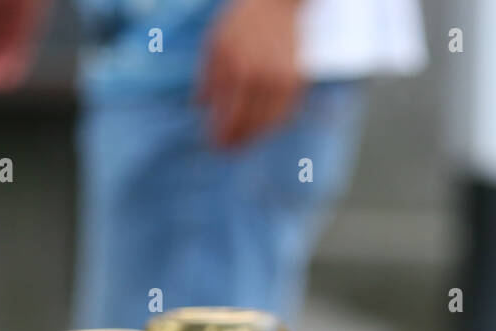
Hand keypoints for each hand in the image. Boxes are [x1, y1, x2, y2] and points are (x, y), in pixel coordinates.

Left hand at [197, 0, 302, 147]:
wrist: (277, 4)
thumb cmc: (241, 22)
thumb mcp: (214, 43)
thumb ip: (207, 77)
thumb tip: (199, 106)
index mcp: (235, 68)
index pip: (227, 116)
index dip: (220, 135)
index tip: (214, 146)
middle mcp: (259, 77)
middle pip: (247, 125)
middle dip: (236, 142)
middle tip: (228, 151)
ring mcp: (280, 81)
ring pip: (267, 124)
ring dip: (254, 138)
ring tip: (243, 144)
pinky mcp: (296, 82)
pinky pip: (284, 114)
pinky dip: (272, 126)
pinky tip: (262, 129)